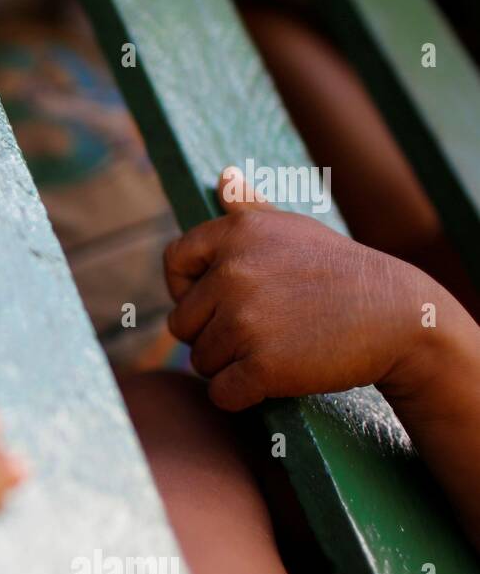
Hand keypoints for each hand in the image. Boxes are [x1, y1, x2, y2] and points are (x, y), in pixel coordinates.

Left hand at [163, 167, 457, 410]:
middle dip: (212, 334)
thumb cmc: (340, 272)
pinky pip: (222, 394)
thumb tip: (223, 177)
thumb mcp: (294, 230)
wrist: (400, 316)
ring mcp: (246, 321)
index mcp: (235, 234)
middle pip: (182, 324)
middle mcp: (233, 274)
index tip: (216, 298)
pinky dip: (242, 395)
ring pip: (200, 361)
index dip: (186, 287)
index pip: (173, 262)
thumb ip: (250, 209)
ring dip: (230, 365)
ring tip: (276, 348)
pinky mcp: (261, 366)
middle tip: (261, 329)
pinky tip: (274, 379)